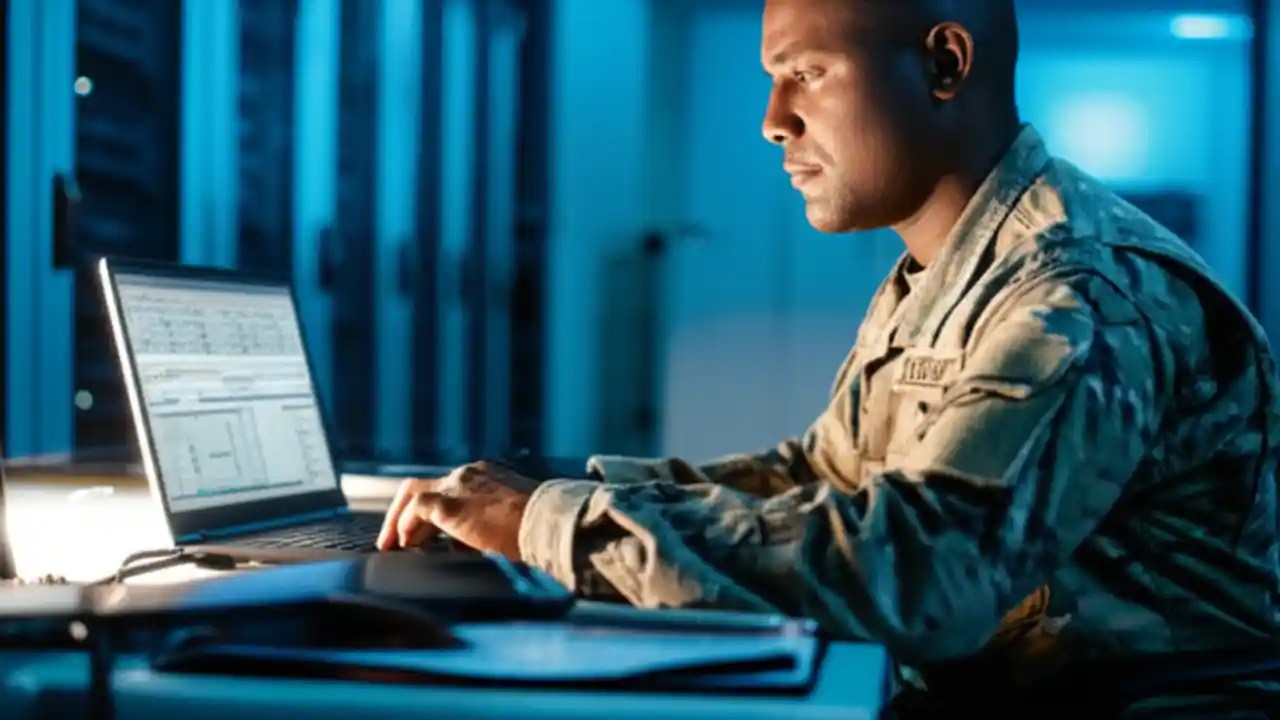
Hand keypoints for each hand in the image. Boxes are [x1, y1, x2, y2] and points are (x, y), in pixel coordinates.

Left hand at [375, 461, 539, 560]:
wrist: (550, 522)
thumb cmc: (541, 529)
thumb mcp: (511, 522)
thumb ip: (486, 528)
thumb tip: (463, 546)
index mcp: (487, 476)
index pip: (450, 487)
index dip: (433, 512)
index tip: (426, 533)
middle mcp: (469, 474)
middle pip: (424, 486)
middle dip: (405, 512)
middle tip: (397, 539)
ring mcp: (457, 485)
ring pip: (413, 494)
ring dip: (398, 521)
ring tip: (392, 545)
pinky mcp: (449, 504)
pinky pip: (416, 511)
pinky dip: (405, 527)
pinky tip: (404, 544)